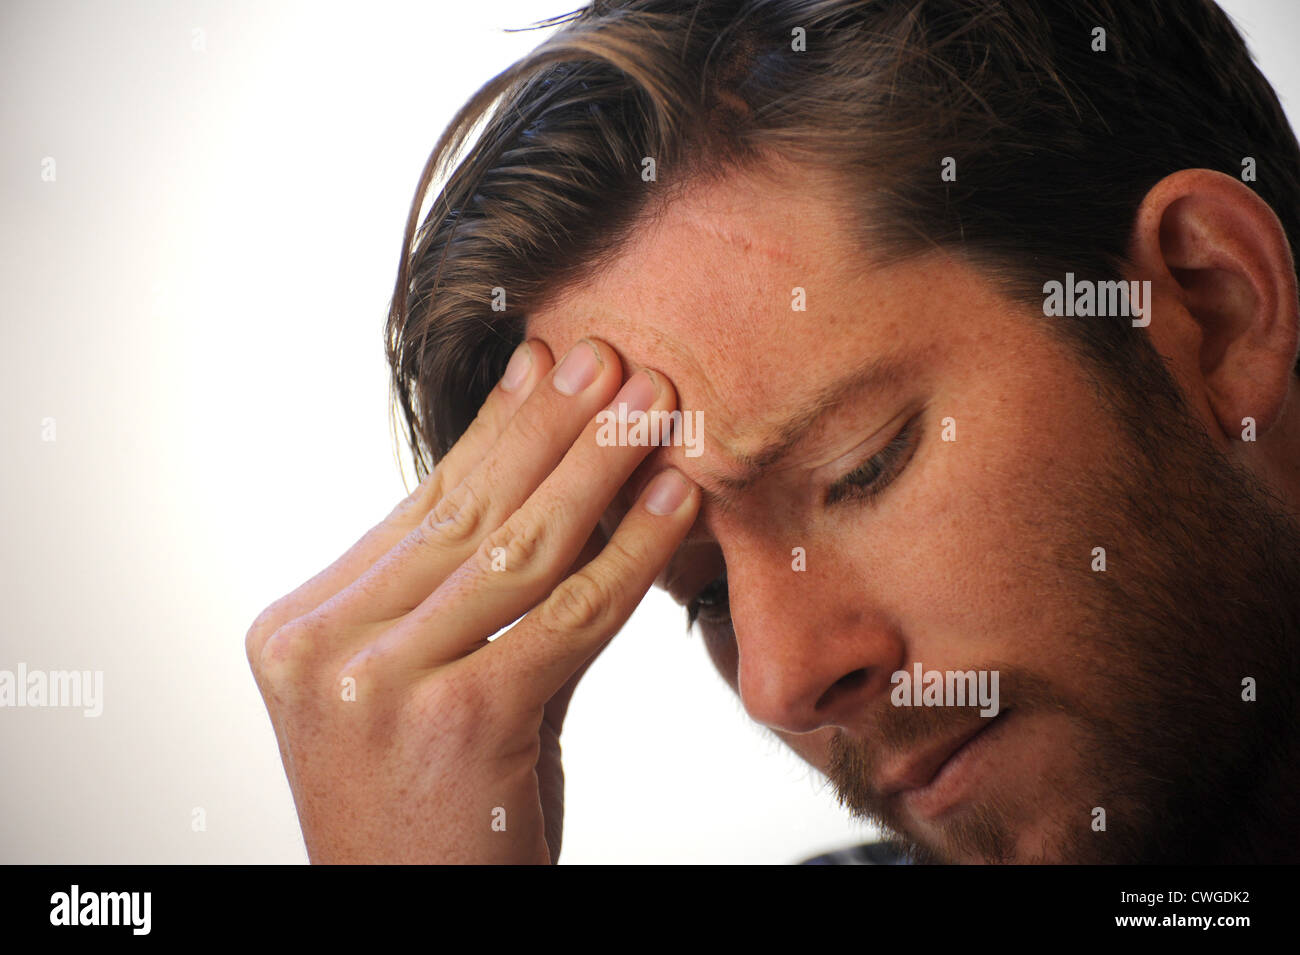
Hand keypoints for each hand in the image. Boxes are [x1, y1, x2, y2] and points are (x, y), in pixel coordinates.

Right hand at [246, 337, 698, 862]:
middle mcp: (325, 647)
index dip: (492, 430)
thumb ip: (480, 601)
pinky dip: (633, 549)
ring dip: (598, 465)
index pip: (420, 509)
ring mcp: (382, 683)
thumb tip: (565, 489)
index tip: (540, 362)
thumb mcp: (427, 692)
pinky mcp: (461, 719)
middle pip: (466, 511)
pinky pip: (571, 614)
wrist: (413, 924)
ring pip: (519, 547)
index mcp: (301, 629)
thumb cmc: (428, 815)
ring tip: (651, 404)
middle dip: (550, 425)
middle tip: (609, 355)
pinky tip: (674, 496)